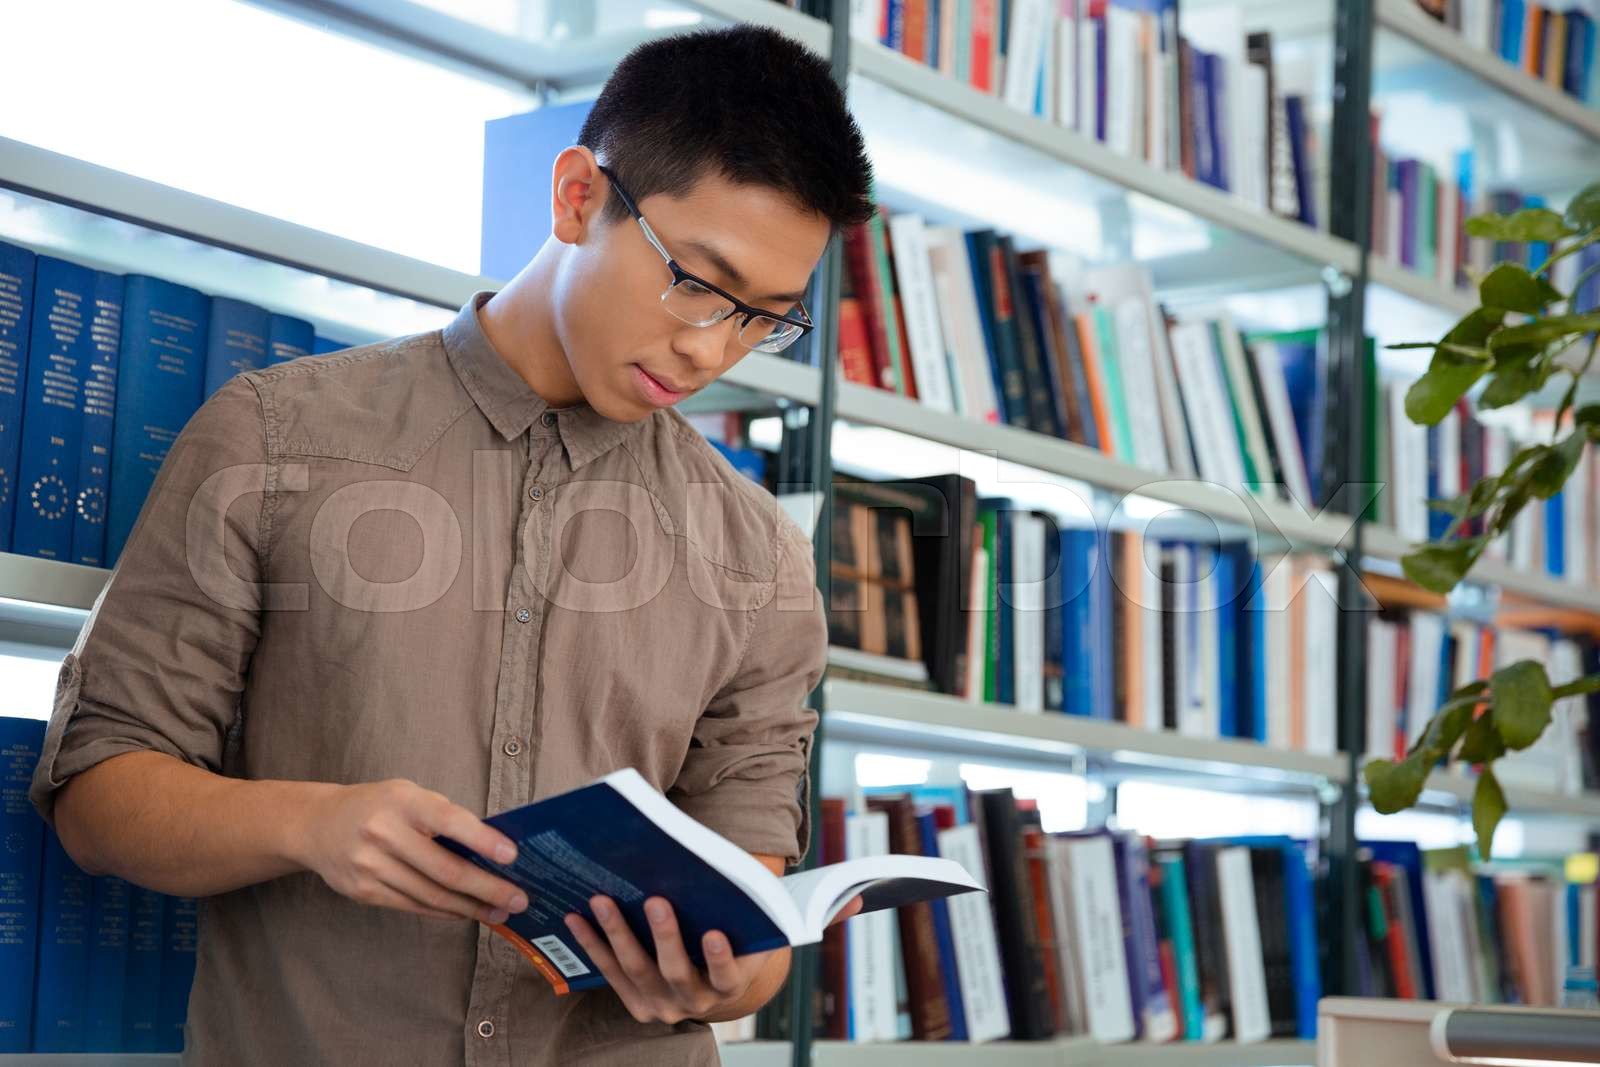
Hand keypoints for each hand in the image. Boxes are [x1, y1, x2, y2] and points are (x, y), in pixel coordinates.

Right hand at [294, 778, 528, 923]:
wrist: (317, 825)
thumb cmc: (378, 806)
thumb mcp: (409, 795)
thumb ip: (444, 816)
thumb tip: (493, 847)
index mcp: (402, 802)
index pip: (449, 822)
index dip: (483, 840)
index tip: (512, 857)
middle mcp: (384, 834)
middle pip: (444, 869)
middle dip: (487, 888)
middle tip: (518, 900)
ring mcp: (371, 867)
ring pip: (431, 895)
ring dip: (471, 907)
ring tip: (500, 912)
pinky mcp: (363, 893)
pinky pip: (413, 906)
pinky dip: (444, 912)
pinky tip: (466, 912)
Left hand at [564, 893, 864, 1024]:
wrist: (715, 989)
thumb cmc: (748, 944)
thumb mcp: (780, 934)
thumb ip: (818, 916)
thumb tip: (859, 897)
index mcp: (733, 986)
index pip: (731, 976)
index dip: (725, 958)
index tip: (718, 933)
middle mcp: (695, 1002)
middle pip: (677, 972)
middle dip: (666, 937)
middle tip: (657, 899)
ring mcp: (659, 1004)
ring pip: (635, 970)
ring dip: (617, 935)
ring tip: (604, 898)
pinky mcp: (632, 999)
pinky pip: (607, 971)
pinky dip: (590, 944)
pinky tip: (576, 914)